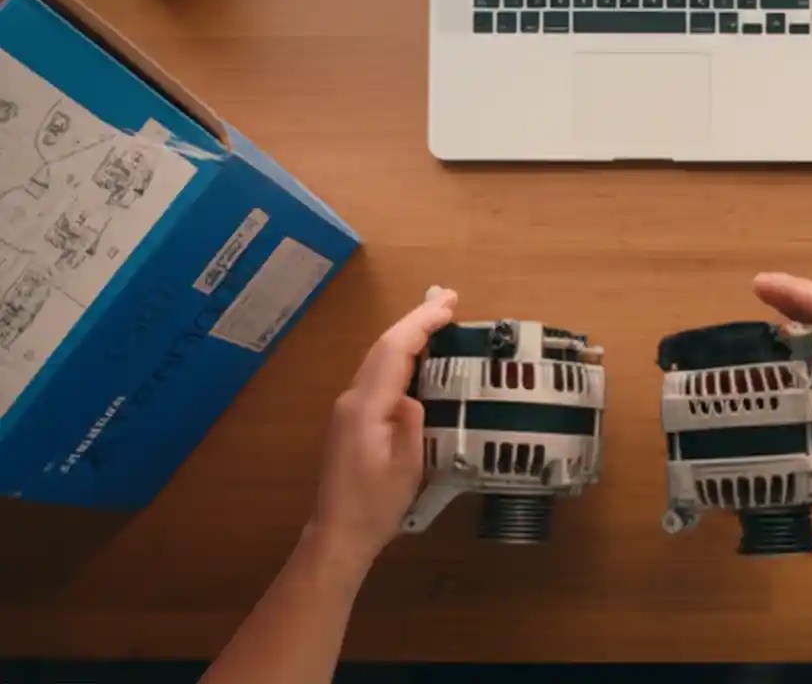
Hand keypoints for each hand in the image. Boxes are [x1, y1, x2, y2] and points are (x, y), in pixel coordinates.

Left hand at [308, 290, 457, 565]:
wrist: (339, 533)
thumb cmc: (375, 506)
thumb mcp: (406, 468)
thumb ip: (412, 426)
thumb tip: (414, 396)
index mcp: (365, 407)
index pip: (394, 351)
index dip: (421, 324)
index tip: (448, 305)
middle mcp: (353, 399)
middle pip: (384, 347)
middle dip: (416, 321)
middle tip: (449, 300)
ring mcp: (349, 408)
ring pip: (379, 359)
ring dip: (408, 336)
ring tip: (439, 320)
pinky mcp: (353, 419)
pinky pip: (379, 376)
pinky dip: (401, 357)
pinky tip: (419, 358)